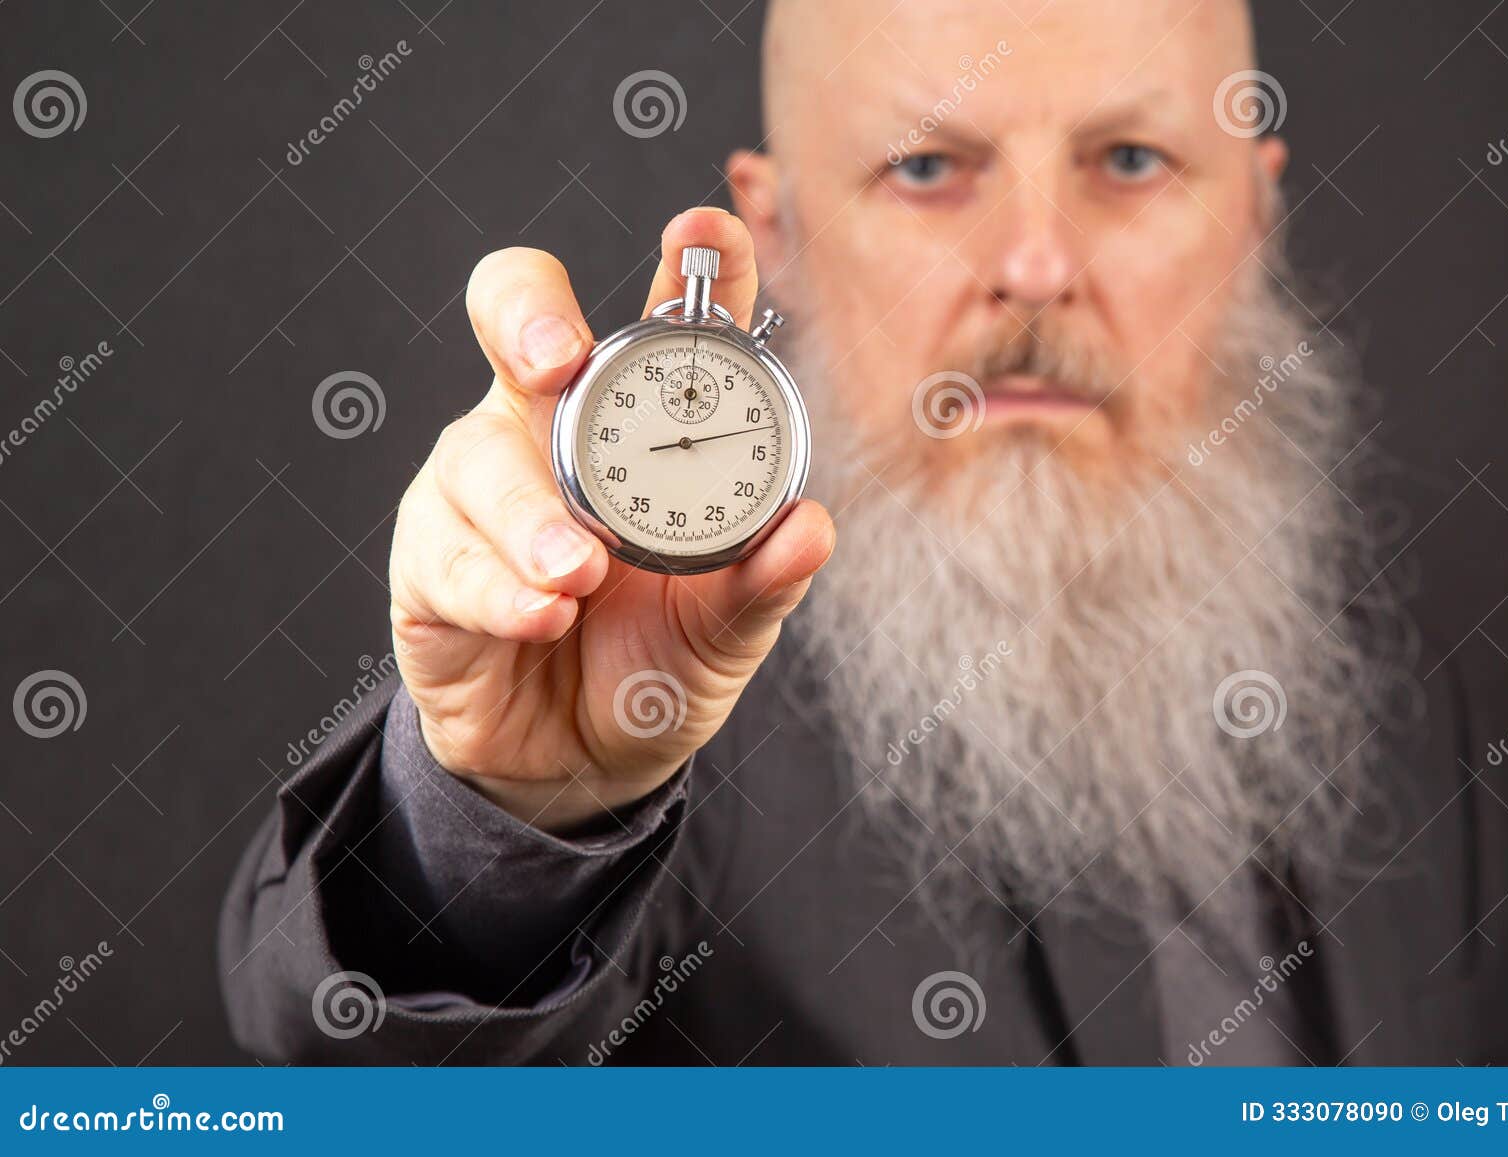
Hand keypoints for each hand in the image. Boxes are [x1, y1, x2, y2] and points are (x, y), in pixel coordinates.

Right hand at [388, 209, 833, 832]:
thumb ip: (765, 580)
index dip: (683, 264)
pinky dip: (501, 587)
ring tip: (582, 574)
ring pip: (481, 456)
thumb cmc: (655, 661)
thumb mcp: (727, 627)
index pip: (654, 321)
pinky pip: (449, 555)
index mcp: (636, 425)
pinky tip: (543, 614)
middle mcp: (548, 431)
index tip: (703, 233)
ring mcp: (480, 490)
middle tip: (559, 361)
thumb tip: (812, 527)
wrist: (578, 762)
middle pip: (514, 316)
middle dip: (531, 317)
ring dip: (533, 514)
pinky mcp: (430, 563)